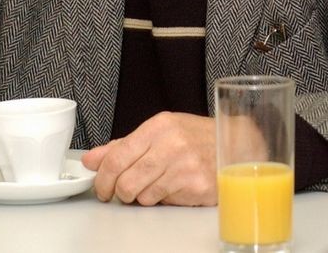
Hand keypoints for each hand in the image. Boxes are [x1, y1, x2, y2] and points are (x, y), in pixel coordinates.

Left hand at [81, 112, 216, 205]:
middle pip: (125, 181)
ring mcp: (186, 166)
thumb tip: (92, 159)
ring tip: (154, 185)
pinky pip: (162, 201)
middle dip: (118, 192)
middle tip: (122, 192)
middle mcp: (172, 143)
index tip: (101, 186)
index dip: (103, 177)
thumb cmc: (197, 138)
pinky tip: (171, 187)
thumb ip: (123, 146)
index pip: (117, 156)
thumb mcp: (160, 133)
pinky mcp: (196, 186)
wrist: (236, 146)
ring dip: (142, 195)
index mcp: (159, 126)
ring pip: (142, 195)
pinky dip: (161, 198)